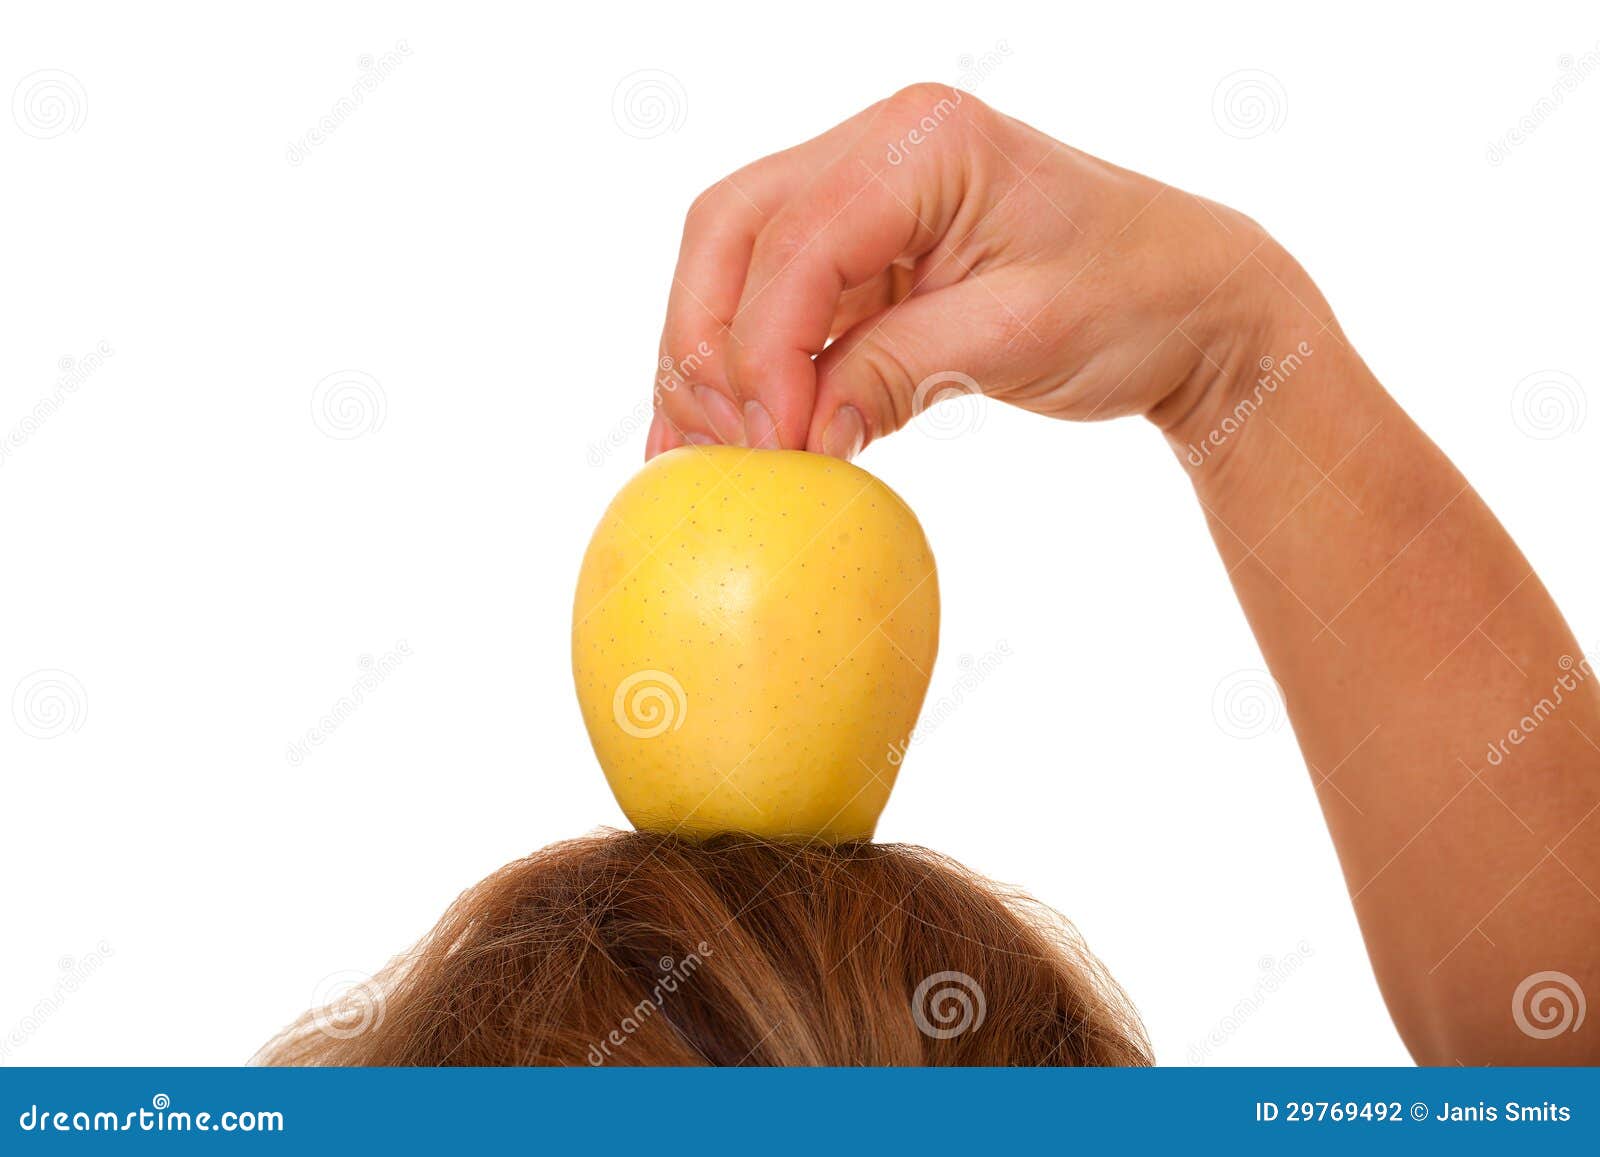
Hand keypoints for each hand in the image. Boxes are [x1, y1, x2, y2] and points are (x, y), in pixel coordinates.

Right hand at [646, 83, 1304, 459]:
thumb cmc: (1134, 298)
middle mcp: (878, 151)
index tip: (772, 441)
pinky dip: (749, 367)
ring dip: (710, 358)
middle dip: (706, 342)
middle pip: (733, 231)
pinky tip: (728, 430)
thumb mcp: (1019, 338)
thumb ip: (895, 373)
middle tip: (721, 443)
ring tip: (705, 450)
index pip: (799, 240)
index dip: (764, 347)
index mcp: (924, 143)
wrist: (1193, 300)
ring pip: (736, 265)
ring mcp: (866, 198)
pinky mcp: (866, 254)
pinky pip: (777, 303)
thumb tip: (797, 435)